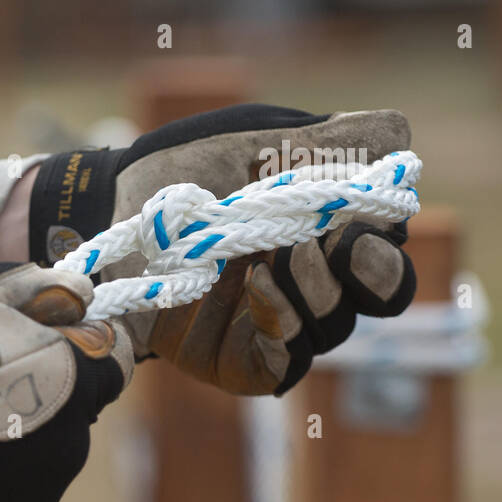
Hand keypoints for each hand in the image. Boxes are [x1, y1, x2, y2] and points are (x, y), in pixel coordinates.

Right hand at [0, 263, 132, 501]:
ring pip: (36, 454)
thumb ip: (26, 288)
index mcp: (72, 376)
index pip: (110, 354)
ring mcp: (38, 494)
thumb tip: (72, 288)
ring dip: (6, 438)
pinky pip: (1, 497)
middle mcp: (72, 442)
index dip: (76, 343)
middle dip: (36, 392)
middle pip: (71, 409)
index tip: (39, 338)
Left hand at [28, 104, 416, 394]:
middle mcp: (310, 285)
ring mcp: (275, 327)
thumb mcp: (248, 141)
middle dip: (356, 268)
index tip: (359, 222)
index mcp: (326, 234)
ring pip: (331, 327)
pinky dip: (280, 325)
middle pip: (372, 299)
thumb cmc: (176, 170)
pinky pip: (283, 363)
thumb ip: (323, 141)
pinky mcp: (238, 362)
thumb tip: (396, 138)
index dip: (384, 247)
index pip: (386, 258)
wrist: (104, 211)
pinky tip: (256, 288)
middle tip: (318, 237)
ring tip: (268, 253)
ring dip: (310, 287)